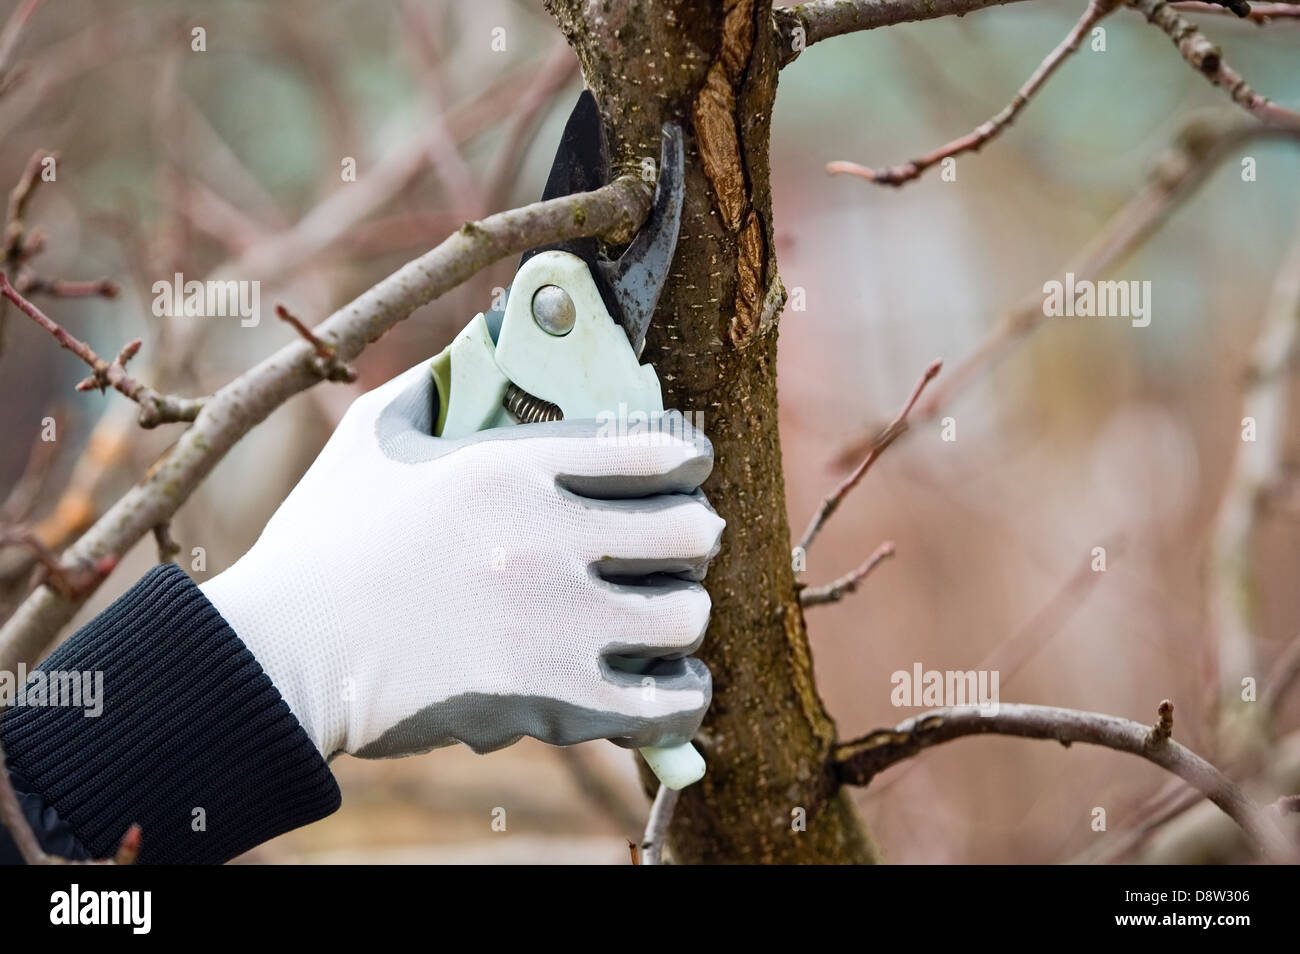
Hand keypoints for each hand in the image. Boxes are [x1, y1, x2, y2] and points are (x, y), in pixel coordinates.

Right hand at [200, 361, 723, 759]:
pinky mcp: (550, 700)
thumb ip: (438, 380)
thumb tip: (484, 334)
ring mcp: (554, 622)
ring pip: (687, 616)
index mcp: (512, 466)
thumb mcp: (375, 437)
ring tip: (658, 619)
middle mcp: (547, 538)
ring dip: (680, 617)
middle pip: (692, 531)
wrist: (281, 656)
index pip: (659, 447)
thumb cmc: (322, 543)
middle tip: (670, 549)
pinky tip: (662, 684)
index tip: (688, 471)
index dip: (690, 458)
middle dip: (691, 538)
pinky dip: (678, 696)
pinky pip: (666, 702)